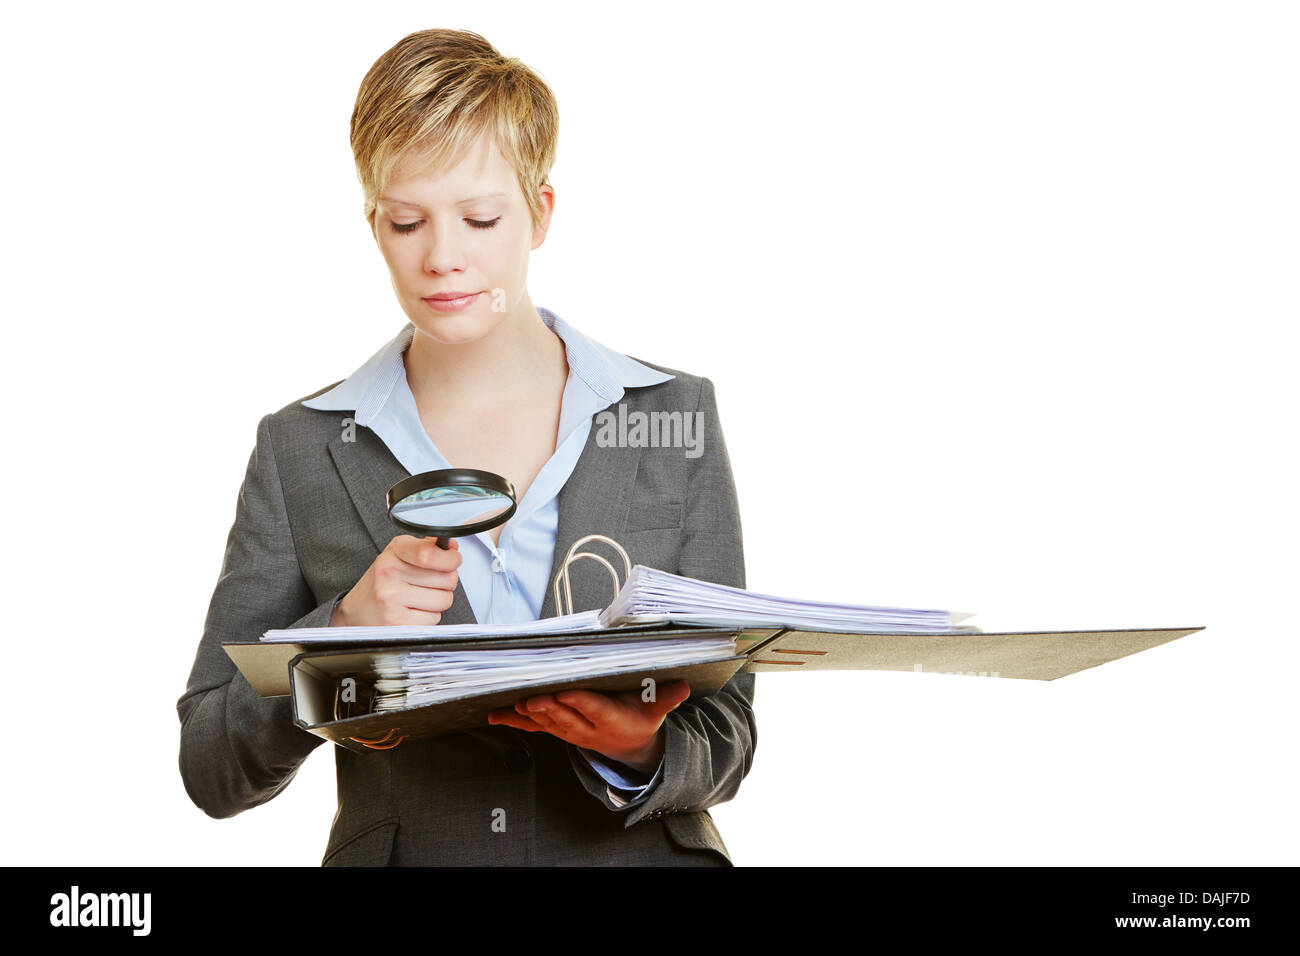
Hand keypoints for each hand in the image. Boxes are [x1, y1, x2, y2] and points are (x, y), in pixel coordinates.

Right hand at [330, 535, 460, 626]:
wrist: (358, 610)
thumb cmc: (384, 581)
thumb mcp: (400, 555)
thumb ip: (427, 547)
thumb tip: (452, 546)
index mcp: (394, 551)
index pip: (429, 553)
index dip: (451, 558)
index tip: (454, 560)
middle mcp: (389, 573)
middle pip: (447, 578)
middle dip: (446, 581)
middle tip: (430, 583)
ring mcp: (391, 598)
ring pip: (444, 600)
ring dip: (438, 600)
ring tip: (420, 597)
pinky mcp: (396, 621)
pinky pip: (434, 619)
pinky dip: (429, 616)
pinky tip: (413, 611)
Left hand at [487, 680, 691, 774]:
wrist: (629, 748)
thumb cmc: (640, 719)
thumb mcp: (657, 710)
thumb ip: (667, 697)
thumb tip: (683, 685)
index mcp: (611, 719)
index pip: (594, 709)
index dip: (579, 702)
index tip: (565, 693)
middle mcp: (587, 728)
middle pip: (565, 716)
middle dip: (547, 707)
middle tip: (531, 698)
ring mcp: (570, 731)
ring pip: (546, 722)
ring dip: (527, 714)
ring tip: (510, 705)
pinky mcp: (559, 730)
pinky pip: (534, 725)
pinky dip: (516, 720)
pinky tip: (496, 715)